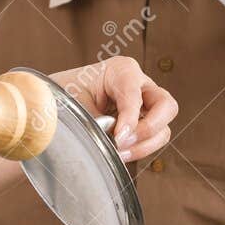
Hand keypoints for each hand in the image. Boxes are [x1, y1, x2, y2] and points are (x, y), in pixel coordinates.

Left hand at [50, 56, 178, 161]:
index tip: (118, 137)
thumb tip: (109, 140)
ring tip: (119, 153)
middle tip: (124, 142)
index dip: (130, 117)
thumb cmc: (67, 95)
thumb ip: (93, 120)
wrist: (58, 103)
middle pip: (167, 106)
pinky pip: (153, 140)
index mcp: (122, 70)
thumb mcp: (74, 103)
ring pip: (163, 128)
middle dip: (150, 128)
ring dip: (144, 145)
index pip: (135, 92)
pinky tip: (121, 154)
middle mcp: (140, 85)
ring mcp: (145, 105)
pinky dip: (140, 150)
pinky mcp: (143, 123)